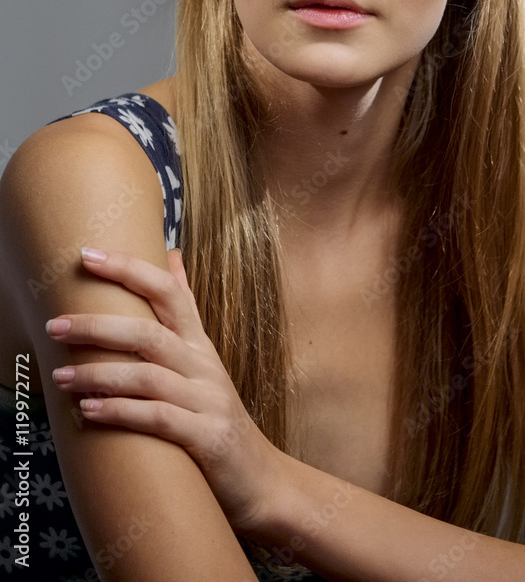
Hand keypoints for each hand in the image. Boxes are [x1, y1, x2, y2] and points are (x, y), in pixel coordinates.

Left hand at [46, 246, 282, 533]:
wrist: (260, 477)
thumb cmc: (216, 414)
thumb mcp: (203, 358)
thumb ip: (185, 309)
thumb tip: (171, 254)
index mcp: (198, 343)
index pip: (167, 291)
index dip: (129, 269)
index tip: (88, 254)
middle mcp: (203, 365)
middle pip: (149, 332)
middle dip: (98, 326)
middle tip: (56, 325)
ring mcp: (207, 400)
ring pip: (148, 376)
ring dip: (99, 374)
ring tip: (60, 376)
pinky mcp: (206, 438)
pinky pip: (158, 419)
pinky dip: (121, 413)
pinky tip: (89, 411)